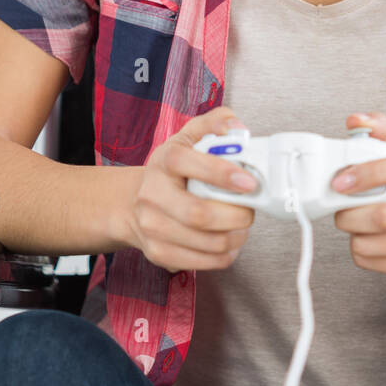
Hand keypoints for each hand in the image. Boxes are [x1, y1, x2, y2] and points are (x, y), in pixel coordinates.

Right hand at [123, 107, 257, 273]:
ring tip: (242, 224)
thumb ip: (215, 123)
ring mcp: (153, 227)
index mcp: (164, 161)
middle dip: (237, 214)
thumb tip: (238, 128)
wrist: (134, 203)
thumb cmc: (171, 171)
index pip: (188, 164)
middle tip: (250, 208)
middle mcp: (152, 195)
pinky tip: (229, 241)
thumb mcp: (189, 137)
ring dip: (236, 236)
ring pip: (207, 242)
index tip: (249, 182)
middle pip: (200, 214)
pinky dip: (226, 254)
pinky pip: (204, 262)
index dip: (222, 174)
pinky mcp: (160, 253)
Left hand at [331, 112, 385, 281]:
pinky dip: (361, 252)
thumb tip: (355, 120)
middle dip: (349, 214)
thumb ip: (382, 132)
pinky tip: (371, 240)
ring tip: (358, 224)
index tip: (339, 181)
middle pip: (383, 217)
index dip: (364, 174)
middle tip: (341, 208)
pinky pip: (373, 263)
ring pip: (371, 244)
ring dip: (353, 234)